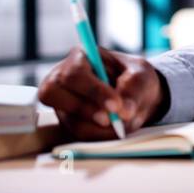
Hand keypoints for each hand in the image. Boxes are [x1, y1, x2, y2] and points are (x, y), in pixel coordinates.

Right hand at [38, 47, 167, 139]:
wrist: (137, 96)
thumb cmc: (135, 79)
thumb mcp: (141, 77)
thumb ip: (133, 90)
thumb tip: (124, 112)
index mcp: (81, 57)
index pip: (75, 73)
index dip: (93, 91)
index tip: (116, 105)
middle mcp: (63, 77)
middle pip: (52, 93)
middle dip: (85, 109)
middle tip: (111, 120)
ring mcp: (62, 101)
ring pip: (67, 118)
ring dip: (97, 127)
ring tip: (120, 124)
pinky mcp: (68, 121)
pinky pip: (77, 133)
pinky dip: (99, 135)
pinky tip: (114, 128)